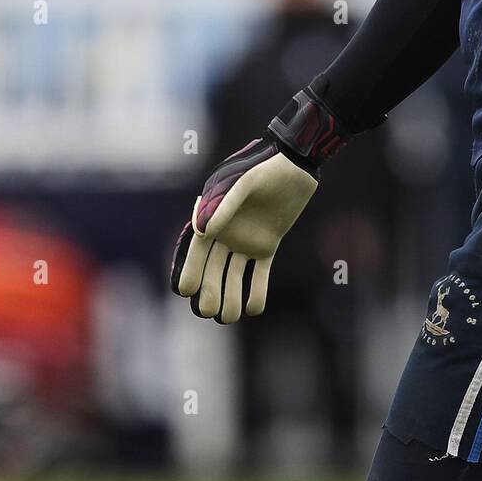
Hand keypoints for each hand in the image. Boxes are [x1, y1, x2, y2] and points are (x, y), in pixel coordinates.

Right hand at [170, 82, 355, 323]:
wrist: (295, 164)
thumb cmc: (264, 167)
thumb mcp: (244, 182)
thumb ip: (223, 204)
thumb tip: (202, 231)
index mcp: (213, 219)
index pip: (195, 252)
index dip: (189, 272)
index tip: (186, 292)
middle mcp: (225, 234)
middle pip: (212, 271)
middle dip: (209, 293)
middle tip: (210, 311)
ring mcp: (245, 242)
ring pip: (232, 277)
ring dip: (230, 298)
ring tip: (230, 316)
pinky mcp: (267, 246)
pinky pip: (259, 275)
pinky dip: (256, 292)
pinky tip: (254, 308)